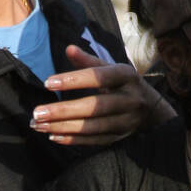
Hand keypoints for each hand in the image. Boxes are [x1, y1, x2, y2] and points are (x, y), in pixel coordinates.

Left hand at [30, 44, 172, 144]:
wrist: (152, 109)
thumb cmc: (124, 84)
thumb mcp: (112, 68)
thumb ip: (90, 61)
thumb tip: (68, 49)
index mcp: (127, 76)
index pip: (99, 77)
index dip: (74, 80)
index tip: (48, 83)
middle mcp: (130, 99)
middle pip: (95, 106)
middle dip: (64, 111)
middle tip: (37, 112)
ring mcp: (127, 121)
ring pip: (93, 127)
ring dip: (64, 127)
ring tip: (38, 125)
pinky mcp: (121, 137)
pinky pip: (95, 140)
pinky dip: (74, 140)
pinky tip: (53, 136)